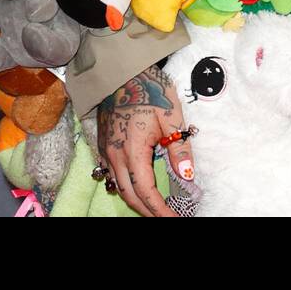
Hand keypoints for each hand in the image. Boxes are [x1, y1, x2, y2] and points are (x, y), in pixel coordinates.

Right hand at [96, 64, 193, 217]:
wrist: (121, 70)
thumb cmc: (149, 88)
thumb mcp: (170, 115)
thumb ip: (179, 147)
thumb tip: (188, 175)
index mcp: (132, 150)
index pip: (146, 191)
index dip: (160, 210)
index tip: (174, 219)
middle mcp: (115, 155)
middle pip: (130, 195)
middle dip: (148, 211)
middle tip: (166, 216)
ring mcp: (106, 150)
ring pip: (118, 186)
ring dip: (136, 200)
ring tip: (154, 208)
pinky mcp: (102, 144)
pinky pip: (111, 174)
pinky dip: (125, 186)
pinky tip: (137, 187)